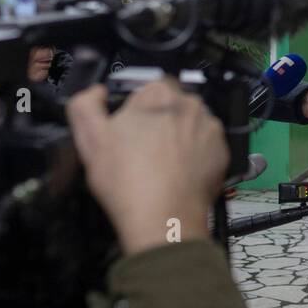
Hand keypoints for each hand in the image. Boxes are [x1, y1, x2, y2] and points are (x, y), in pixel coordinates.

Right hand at [67, 79, 227, 255]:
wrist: (163, 218)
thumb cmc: (127, 181)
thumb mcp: (90, 138)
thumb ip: (85, 105)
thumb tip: (96, 93)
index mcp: (159, 94)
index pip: (147, 88)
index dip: (135, 110)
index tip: (128, 130)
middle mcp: (190, 105)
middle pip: (170, 106)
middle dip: (158, 122)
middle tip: (141, 150)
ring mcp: (211, 128)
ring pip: (190, 126)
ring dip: (178, 138)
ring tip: (159, 166)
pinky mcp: (223, 151)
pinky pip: (206, 146)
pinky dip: (195, 156)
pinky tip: (177, 173)